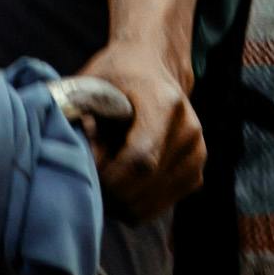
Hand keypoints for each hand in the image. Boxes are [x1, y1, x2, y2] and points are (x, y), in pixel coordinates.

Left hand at [80, 39, 206, 219]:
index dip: (109, 178)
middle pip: (144, 185)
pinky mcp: (195, 175)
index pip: (140, 160)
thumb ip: (80, 118)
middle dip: (108, 193)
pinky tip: (121, 182)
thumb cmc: (116, 75)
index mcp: (165, 104)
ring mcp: (196, 155)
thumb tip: (77, 161)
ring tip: (103, 178)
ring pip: (149, 204)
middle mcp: (189, 131)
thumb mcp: (92, 84)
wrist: (154, 66)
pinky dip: (132, 204)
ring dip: (118, 202)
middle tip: (85, 180)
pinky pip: (156, 207)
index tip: (85, 173)